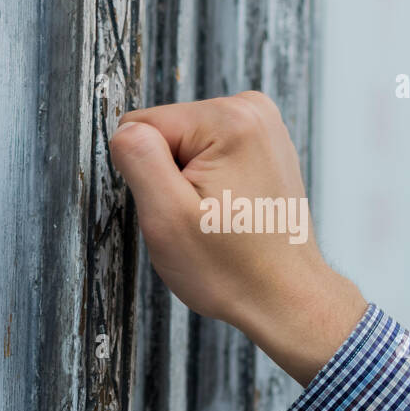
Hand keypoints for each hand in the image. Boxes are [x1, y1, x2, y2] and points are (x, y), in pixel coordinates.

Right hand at [109, 91, 366, 385]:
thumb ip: (139, 160)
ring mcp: (264, 128)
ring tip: (216, 219)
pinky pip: (210, 155)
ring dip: (189, 184)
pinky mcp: (265, 147)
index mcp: (229, 120)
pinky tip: (230, 213)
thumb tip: (125, 130)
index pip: (143, 126)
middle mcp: (252, 112)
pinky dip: (210, 184)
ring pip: (186, 146)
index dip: (148, 175)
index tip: (180, 206)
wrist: (284, 298)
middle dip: (171, 178)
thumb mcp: (167, 218)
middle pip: (167, 133)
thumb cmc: (234, 270)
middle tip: (198, 219)